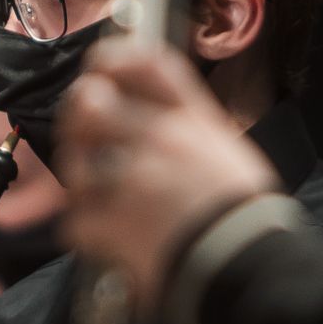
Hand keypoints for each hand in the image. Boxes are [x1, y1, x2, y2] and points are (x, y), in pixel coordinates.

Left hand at [55, 42, 279, 300]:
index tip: (99, 69)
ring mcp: (132, 179)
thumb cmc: (246, 216)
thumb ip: (194, 134)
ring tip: (94, 193)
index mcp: (192, 120)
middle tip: (82, 134)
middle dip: (77, 116)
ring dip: (80, 178)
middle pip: (92, 101)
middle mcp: (158, 139)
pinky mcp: (113, 222)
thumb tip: (164, 126)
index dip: (113, 60)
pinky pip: (77, 219)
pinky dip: (86, 230)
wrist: (246, 264)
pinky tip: (105, 235)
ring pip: (76, 161)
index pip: (146, 64)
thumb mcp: (232, 155)